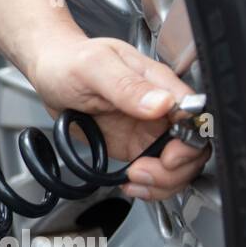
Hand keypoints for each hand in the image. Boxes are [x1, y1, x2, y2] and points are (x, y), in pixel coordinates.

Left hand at [26, 34, 210, 200]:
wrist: (50, 73)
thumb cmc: (70, 60)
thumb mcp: (94, 68)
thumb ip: (127, 85)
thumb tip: (161, 103)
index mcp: (159, 83)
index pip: (195, 117)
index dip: (189, 142)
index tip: (168, 156)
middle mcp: (160, 108)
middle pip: (193, 147)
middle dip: (175, 169)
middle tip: (143, 171)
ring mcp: (149, 129)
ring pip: (179, 166)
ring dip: (162, 182)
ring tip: (134, 179)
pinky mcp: (135, 146)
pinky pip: (156, 172)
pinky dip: (149, 186)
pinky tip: (131, 183)